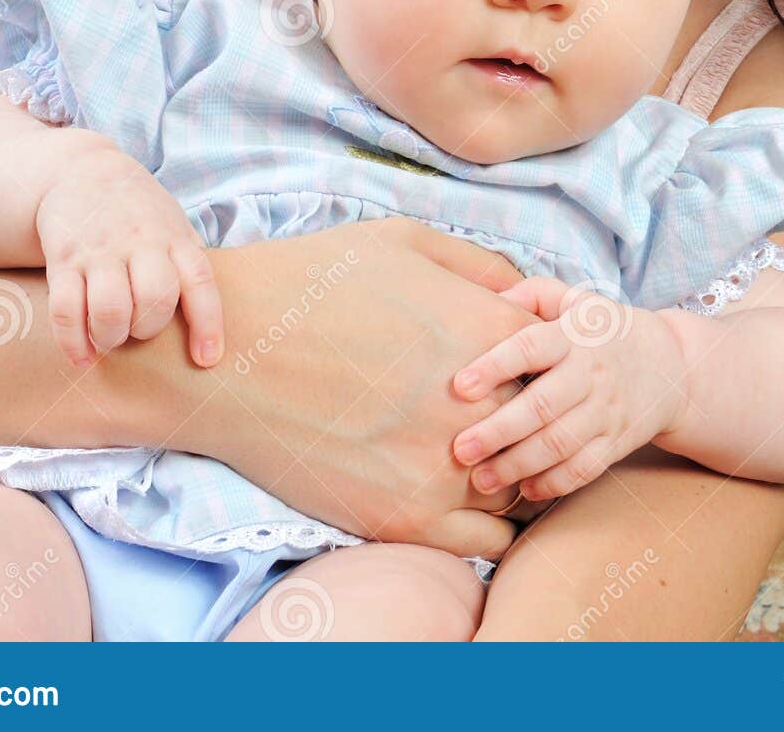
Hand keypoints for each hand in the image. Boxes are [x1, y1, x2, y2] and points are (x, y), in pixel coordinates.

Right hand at [34, 143, 222, 369]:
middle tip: (137, 327)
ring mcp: (99, 250)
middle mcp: (139, 242)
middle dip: (147, 329)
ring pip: (110, 310)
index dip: (207, 324)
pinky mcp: (63, 259)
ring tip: (109, 336)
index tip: (206, 359)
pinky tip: (82, 356)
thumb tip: (208, 323)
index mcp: (173, 237)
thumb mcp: (174, 225)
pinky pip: (66, 310)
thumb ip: (188, 265)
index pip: (199, 281)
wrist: (82, 171)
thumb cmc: (138, 212)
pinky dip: (73, 342)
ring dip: (111, 337)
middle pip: (154, 300)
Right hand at [144, 218, 544, 559]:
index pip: (559, 357)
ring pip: (525, 485)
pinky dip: (490, 523)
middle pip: (548, 423)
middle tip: (509, 411)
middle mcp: (478, 403)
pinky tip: (462, 495)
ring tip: (484, 452)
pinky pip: (489, 540)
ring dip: (517, 471)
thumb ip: (477, 264)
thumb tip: (525, 295)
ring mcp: (444, 468)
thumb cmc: (309, 283)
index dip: (541, 358)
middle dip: (535, 416)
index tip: (516, 360)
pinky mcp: (407, 520)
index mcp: (484, 331)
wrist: (224, 358)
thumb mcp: (402, 242)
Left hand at [449, 276, 686, 502]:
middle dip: (498, 431)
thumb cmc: (604, 330)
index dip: (496, 365)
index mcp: (574, 336)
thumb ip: (531, 295)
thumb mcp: (574, 300)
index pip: (532, 347)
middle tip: (460, 448)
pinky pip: (585, 469)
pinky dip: (555, 483)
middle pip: (542, 406)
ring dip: (518, 465)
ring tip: (481, 478)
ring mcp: (606, 412)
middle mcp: (591, 374)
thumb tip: (488, 299)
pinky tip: (524, 489)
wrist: (669, 365)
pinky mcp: (617, 442)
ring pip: (560, 443)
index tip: (460, 385)